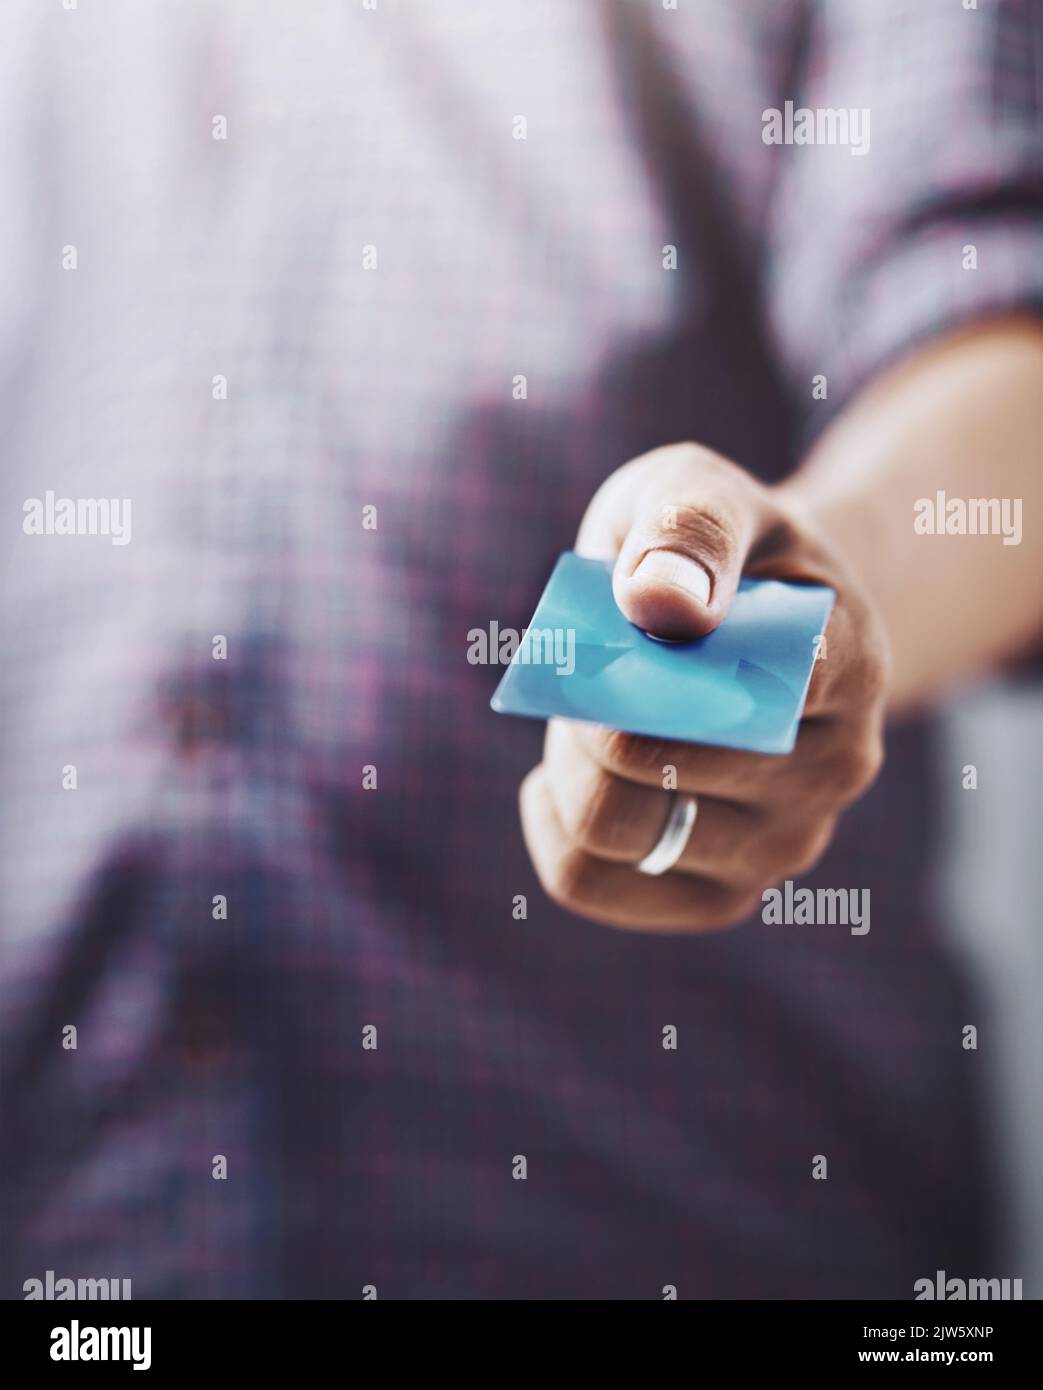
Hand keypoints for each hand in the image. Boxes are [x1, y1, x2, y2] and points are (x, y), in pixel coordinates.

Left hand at [518, 443, 889, 930]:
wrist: (764, 622)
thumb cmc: (719, 554)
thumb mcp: (702, 491)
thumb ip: (687, 526)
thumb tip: (659, 603)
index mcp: (849, 665)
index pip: (732, 691)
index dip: (639, 662)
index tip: (622, 611)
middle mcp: (834, 772)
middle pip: (644, 764)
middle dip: (586, 702)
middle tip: (595, 660)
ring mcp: (783, 847)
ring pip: (611, 830)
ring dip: (567, 762)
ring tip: (594, 712)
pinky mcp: (721, 896)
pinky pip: (586, 879)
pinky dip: (551, 820)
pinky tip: (572, 770)